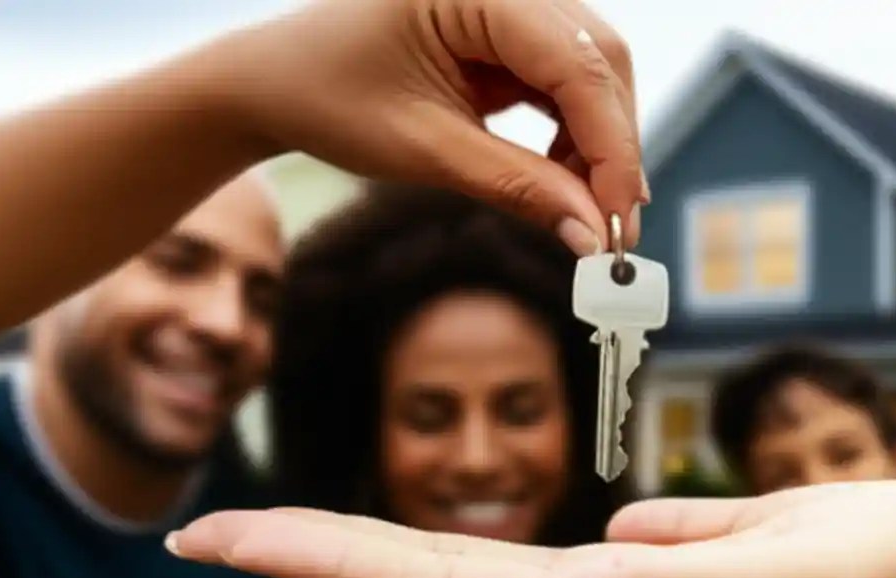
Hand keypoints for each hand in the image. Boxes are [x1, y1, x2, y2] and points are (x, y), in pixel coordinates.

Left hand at [167, 482, 895, 577]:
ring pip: (473, 571)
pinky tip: (415, 558)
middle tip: (199, 533)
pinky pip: (545, 558)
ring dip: (372, 555)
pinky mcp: (658, 576)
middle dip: (314, 554)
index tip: (215, 537)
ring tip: (274, 537)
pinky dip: (465, 555)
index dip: (326, 555)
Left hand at [216, 0, 643, 252]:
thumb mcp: (424, 149)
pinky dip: (575, 135)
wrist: (274, 79)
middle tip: (615, 229)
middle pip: (601, 60)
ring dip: (600, 144)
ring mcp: (511, 2)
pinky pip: (567, 80)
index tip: (621, 221)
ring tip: (586, 212)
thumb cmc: (327, 98)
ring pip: (594, 71)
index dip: (611, 146)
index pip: (578, 63)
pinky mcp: (509, 29)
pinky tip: (566, 180)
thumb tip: (593, 236)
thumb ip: (517, 187)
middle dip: (614, 148)